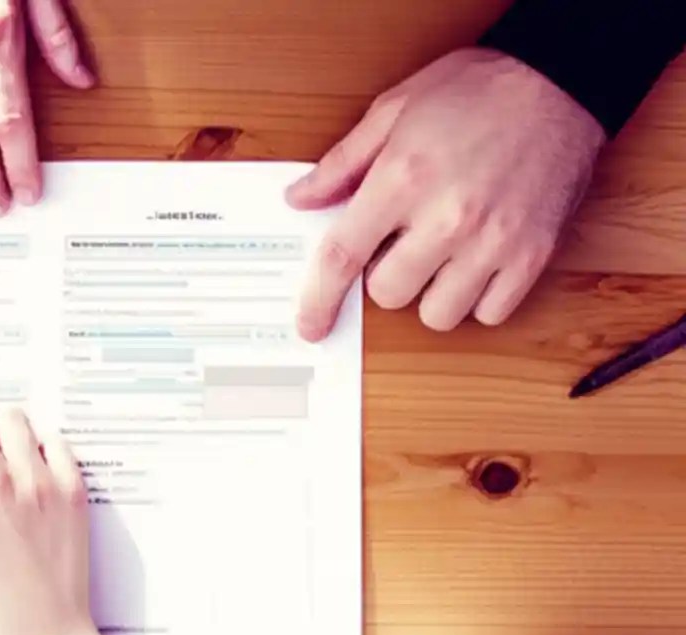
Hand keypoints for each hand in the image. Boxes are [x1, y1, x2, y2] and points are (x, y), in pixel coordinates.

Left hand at [288, 47, 605, 339]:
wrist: (561, 80)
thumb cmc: (476, 90)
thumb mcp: (393, 110)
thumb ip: (342, 163)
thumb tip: (300, 199)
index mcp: (402, 179)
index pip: (343, 257)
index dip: (320, 300)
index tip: (311, 325)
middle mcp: (446, 217)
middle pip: (388, 293)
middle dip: (386, 274)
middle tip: (403, 241)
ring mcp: (494, 241)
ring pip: (439, 313)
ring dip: (431, 292)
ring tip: (442, 252)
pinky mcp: (534, 254)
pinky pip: (490, 314)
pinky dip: (478, 298)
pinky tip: (477, 261)